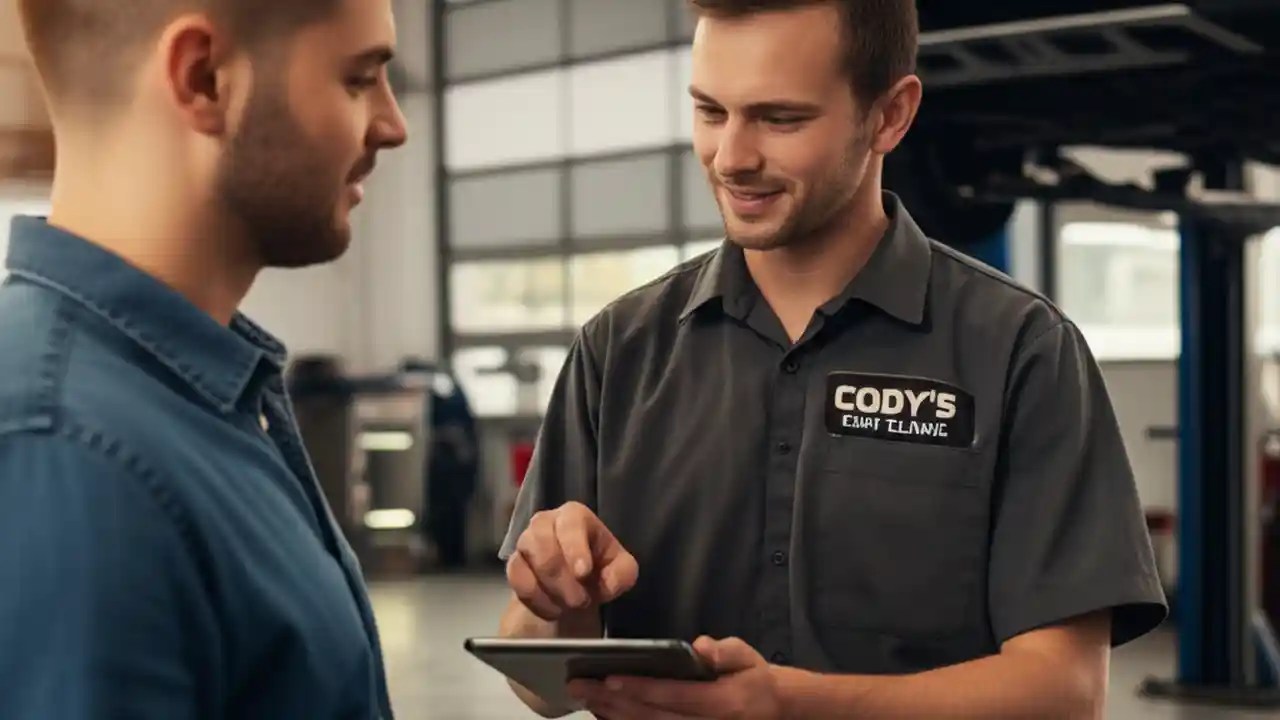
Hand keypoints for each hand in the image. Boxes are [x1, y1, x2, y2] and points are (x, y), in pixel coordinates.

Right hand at [506, 501, 638, 620]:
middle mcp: (545, 522)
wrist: (575, 587)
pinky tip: (552, 610)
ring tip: (567, 607)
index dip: (575, 548)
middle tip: (579, 602)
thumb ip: (622, 573)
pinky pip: (517, 582)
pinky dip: (535, 600)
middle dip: (562, 578)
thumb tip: (608, 583)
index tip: (583, 573)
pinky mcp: (514, 565)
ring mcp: (525, 542)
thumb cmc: (600, 568)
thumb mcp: (623, 570)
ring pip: (524, 562)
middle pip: (542, 543)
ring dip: (548, 590)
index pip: (571, 523)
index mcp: (575, 516)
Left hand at [568, 636, 783, 719]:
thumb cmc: (752, 678)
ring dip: (611, 714)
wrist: (769, 711)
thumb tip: (700, 647)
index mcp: (720, 703)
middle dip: (611, 700)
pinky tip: (601, 711)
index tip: (609, 677)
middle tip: (578, 684)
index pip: (673, 696)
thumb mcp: (747, 657)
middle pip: (649, 716)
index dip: (640, 687)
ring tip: (583, 697)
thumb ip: (725, 653)